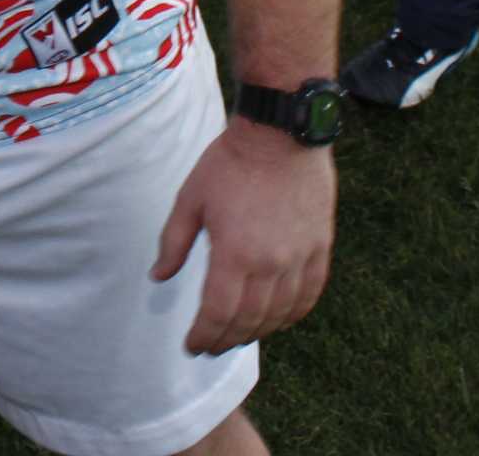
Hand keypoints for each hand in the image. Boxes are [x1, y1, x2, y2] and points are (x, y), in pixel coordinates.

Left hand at [149, 119, 333, 355]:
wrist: (280, 133)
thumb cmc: (230, 162)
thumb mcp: (191, 198)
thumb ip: (174, 242)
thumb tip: (158, 277)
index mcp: (235, 253)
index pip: (218, 313)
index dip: (204, 335)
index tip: (193, 345)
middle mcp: (271, 263)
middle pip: (250, 320)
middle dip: (228, 339)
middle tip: (213, 345)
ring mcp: (300, 257)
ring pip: (280, 313)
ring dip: (259, 331)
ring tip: (240, 336)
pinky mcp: (320, 247)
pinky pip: (310, 294)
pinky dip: (294, 313)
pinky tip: (279, 318)